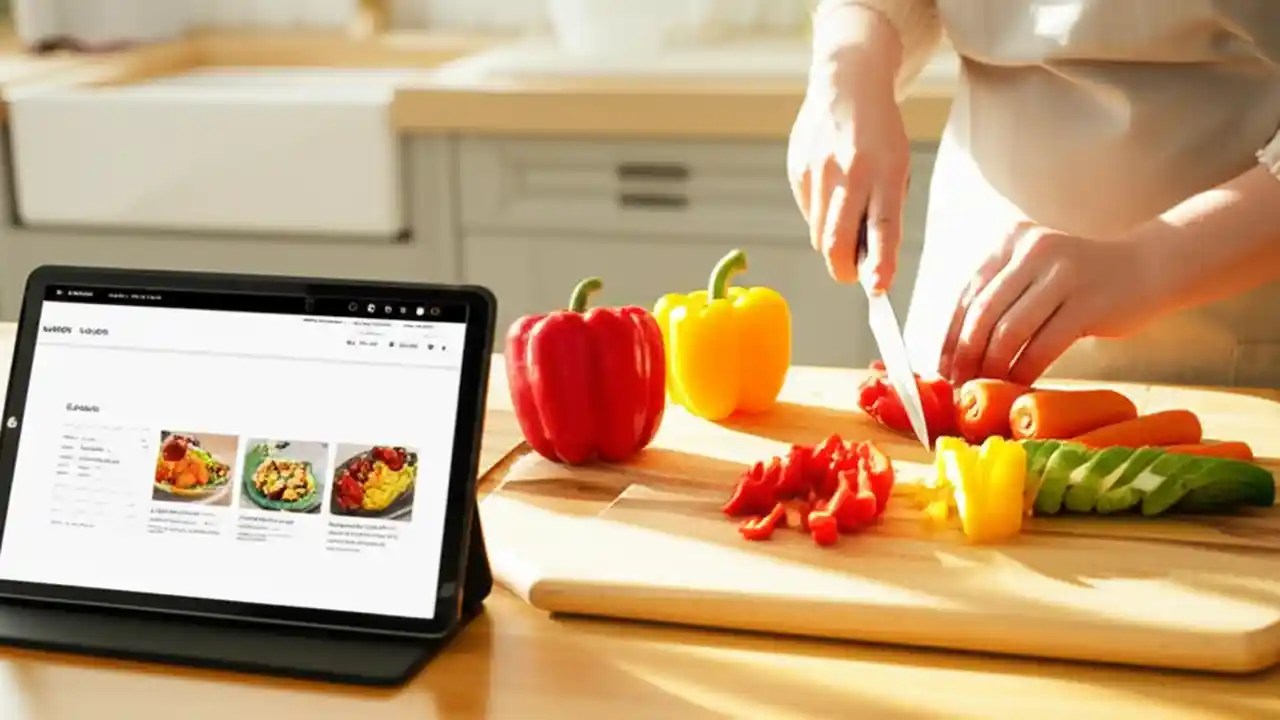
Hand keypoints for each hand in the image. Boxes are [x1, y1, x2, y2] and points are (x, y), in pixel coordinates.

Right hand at [786, 24, 908, 291]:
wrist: (847, 85)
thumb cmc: (880, 136)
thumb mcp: (898, 168)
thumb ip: (885, 213)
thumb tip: (867, 264)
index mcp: (885, 171)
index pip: (882, 227)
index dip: (879, 262)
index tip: (878, 288)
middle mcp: (849, 172)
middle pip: (836, 242)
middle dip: (843, 269)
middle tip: (853, 274)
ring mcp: (817, 171)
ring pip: (819, 234)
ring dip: (832, 238)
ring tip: (847, 210)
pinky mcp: (796, 170)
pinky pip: (806, 213)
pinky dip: (819, 213)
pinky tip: (830, 186)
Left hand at [938, 222, 1165, 384]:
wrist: (1147, 267)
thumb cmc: (1079, 280)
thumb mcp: (1033, 272)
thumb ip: (1000, 296)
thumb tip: (956, 349)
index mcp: (1010, 240)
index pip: (968, 293)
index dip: (951, 335)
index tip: (941, 368)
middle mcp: (1033, 250)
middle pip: (983, 313)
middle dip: (966, 355)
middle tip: (959, 384)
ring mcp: (1062, 274)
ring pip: (1009, 331)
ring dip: (992, 366)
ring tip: (985, 387)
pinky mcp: (1087, 302)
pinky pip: (1043, 345)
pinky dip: (1025, 370)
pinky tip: (1018, 385)